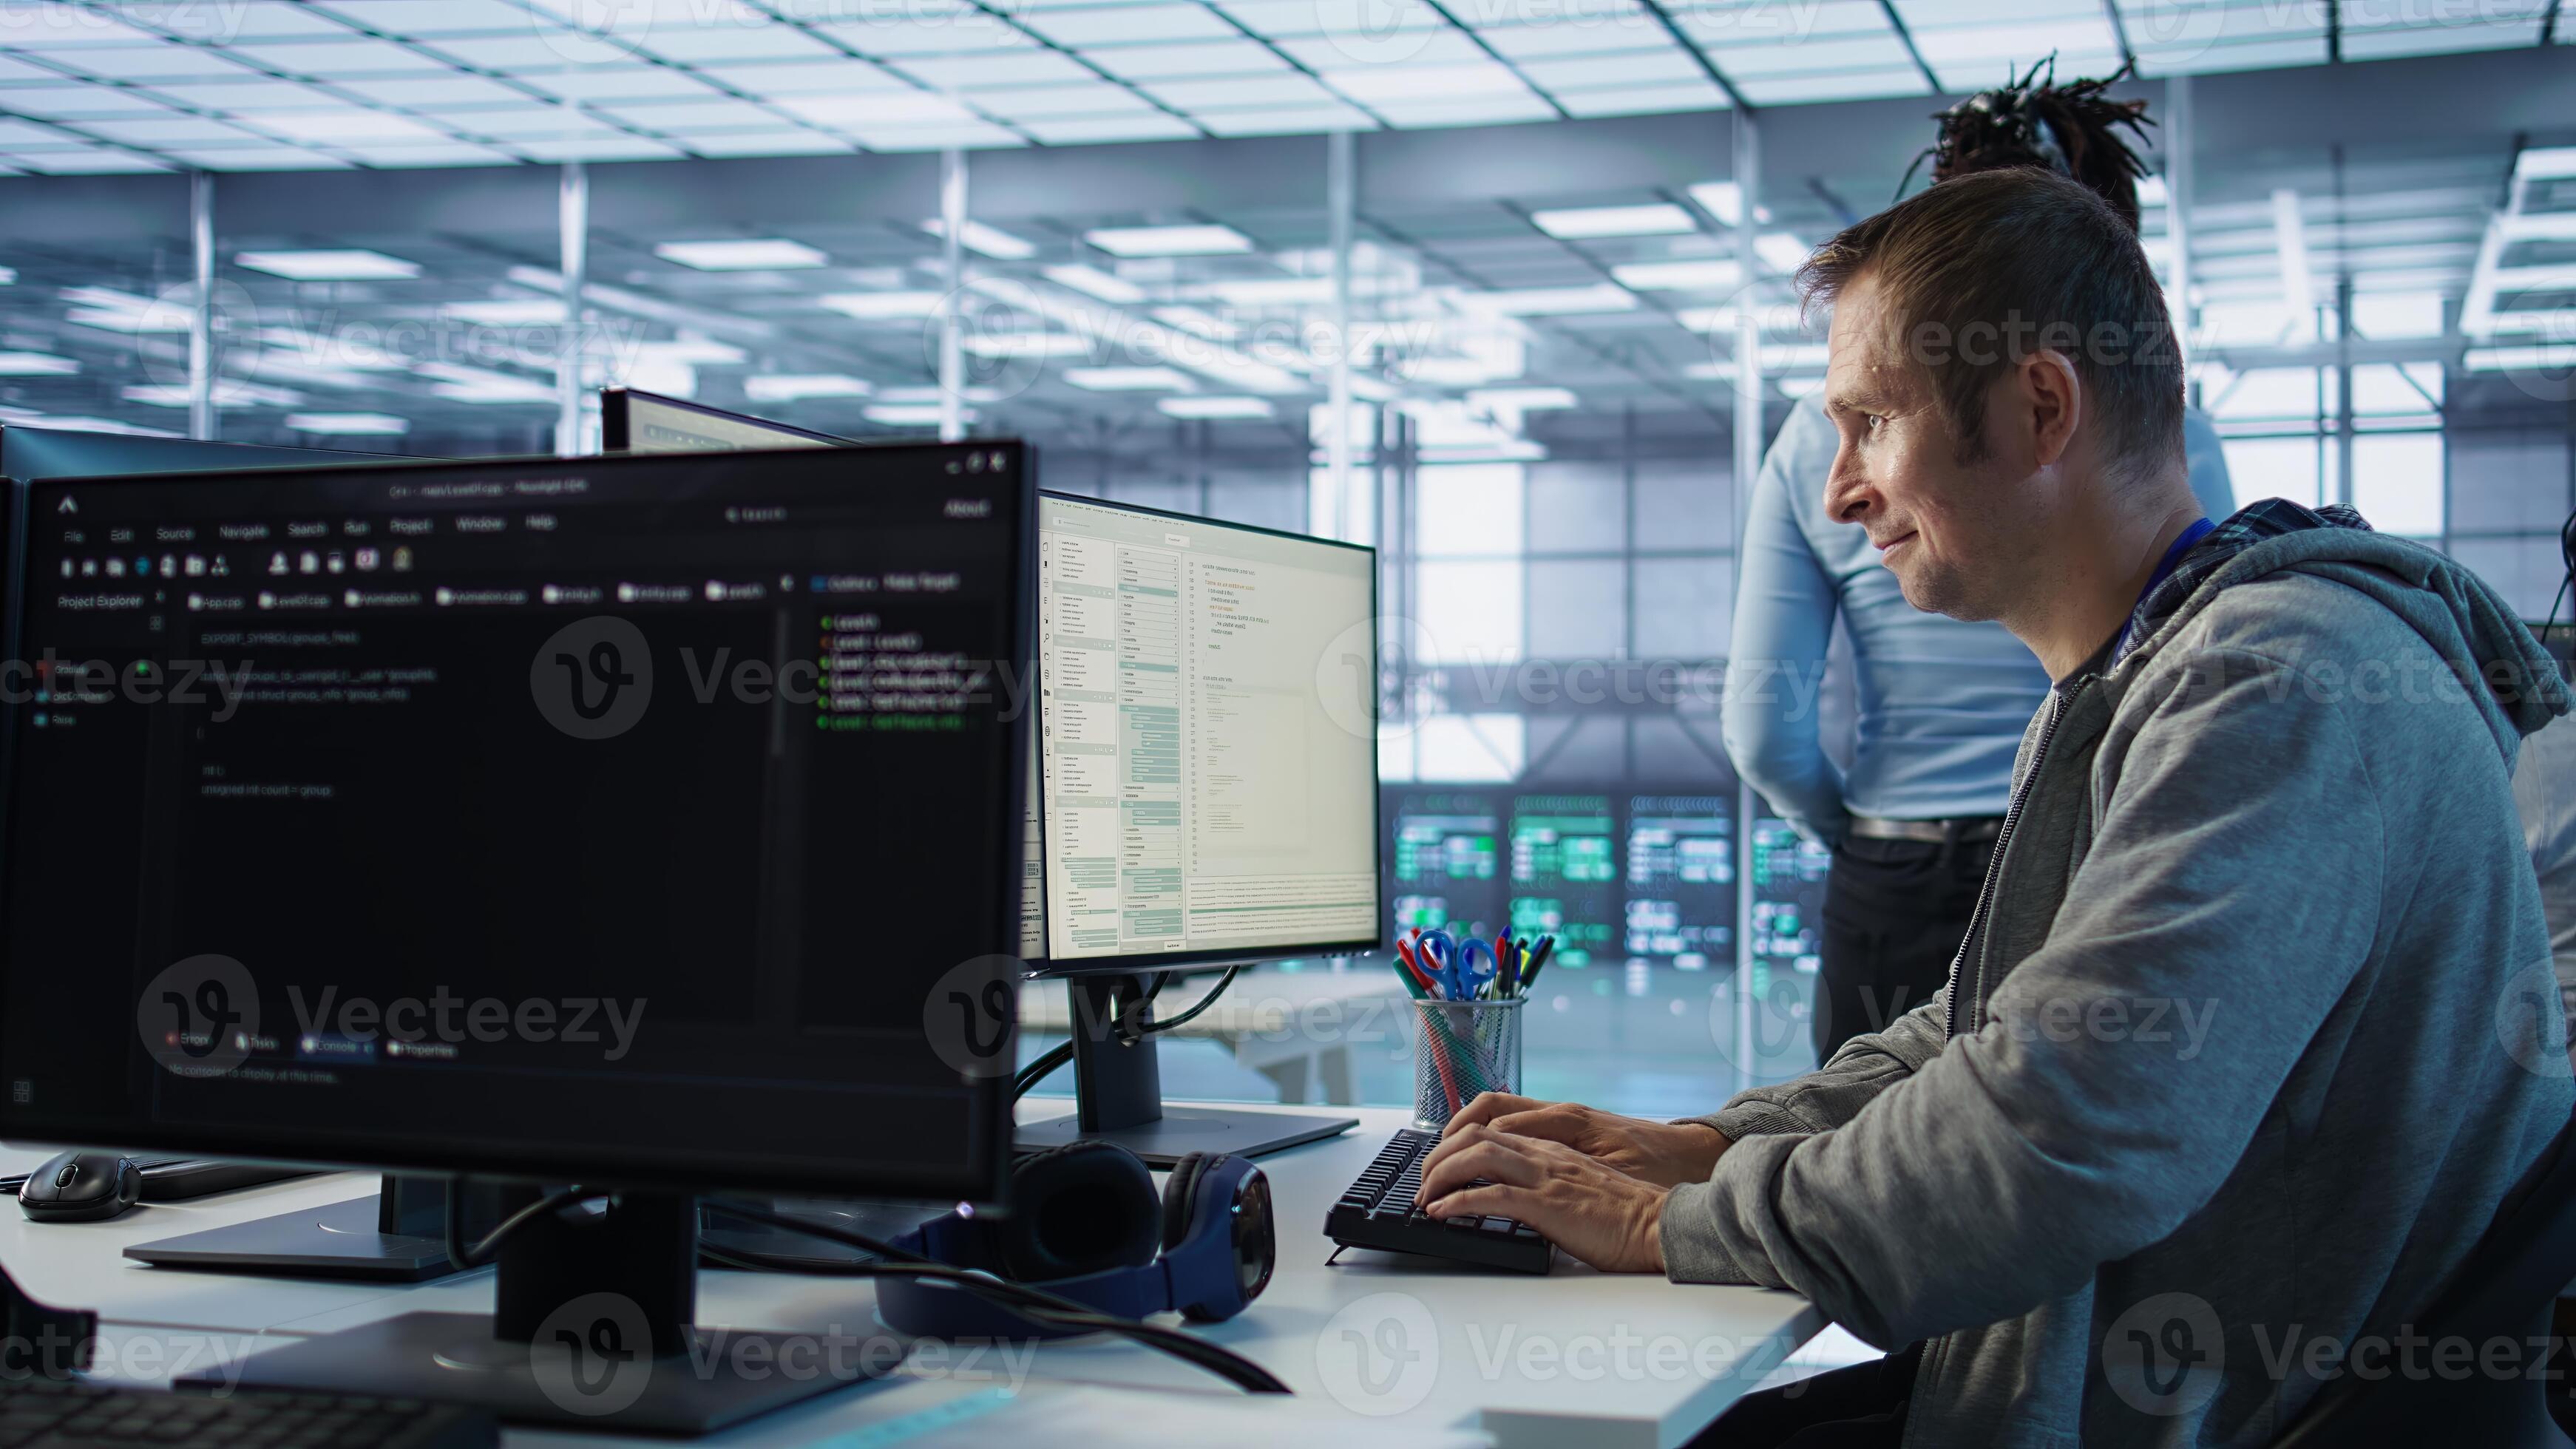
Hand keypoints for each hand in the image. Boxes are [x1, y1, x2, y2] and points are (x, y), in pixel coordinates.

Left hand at [1433, 1093, 1728, 1188]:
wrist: (1662, 1225)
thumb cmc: (1628, 1213)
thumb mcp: (1584, 1183)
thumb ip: (1552, 1178)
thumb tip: (1519, 1192)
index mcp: (1555, 1146)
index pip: (1494, 1126)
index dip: (1457, 1139)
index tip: (1439, 1160)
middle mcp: (1547, 1153)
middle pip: (1475, 1135)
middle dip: (1439, 1155)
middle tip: (1423, 1180)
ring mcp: (1547, 1176)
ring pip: (1477, 1156)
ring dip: (1441, 1174)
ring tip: (1425, 1194)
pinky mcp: (1549, 1204)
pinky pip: (1491, 1196)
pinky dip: (1458, 1202)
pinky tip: (1442, 1212)